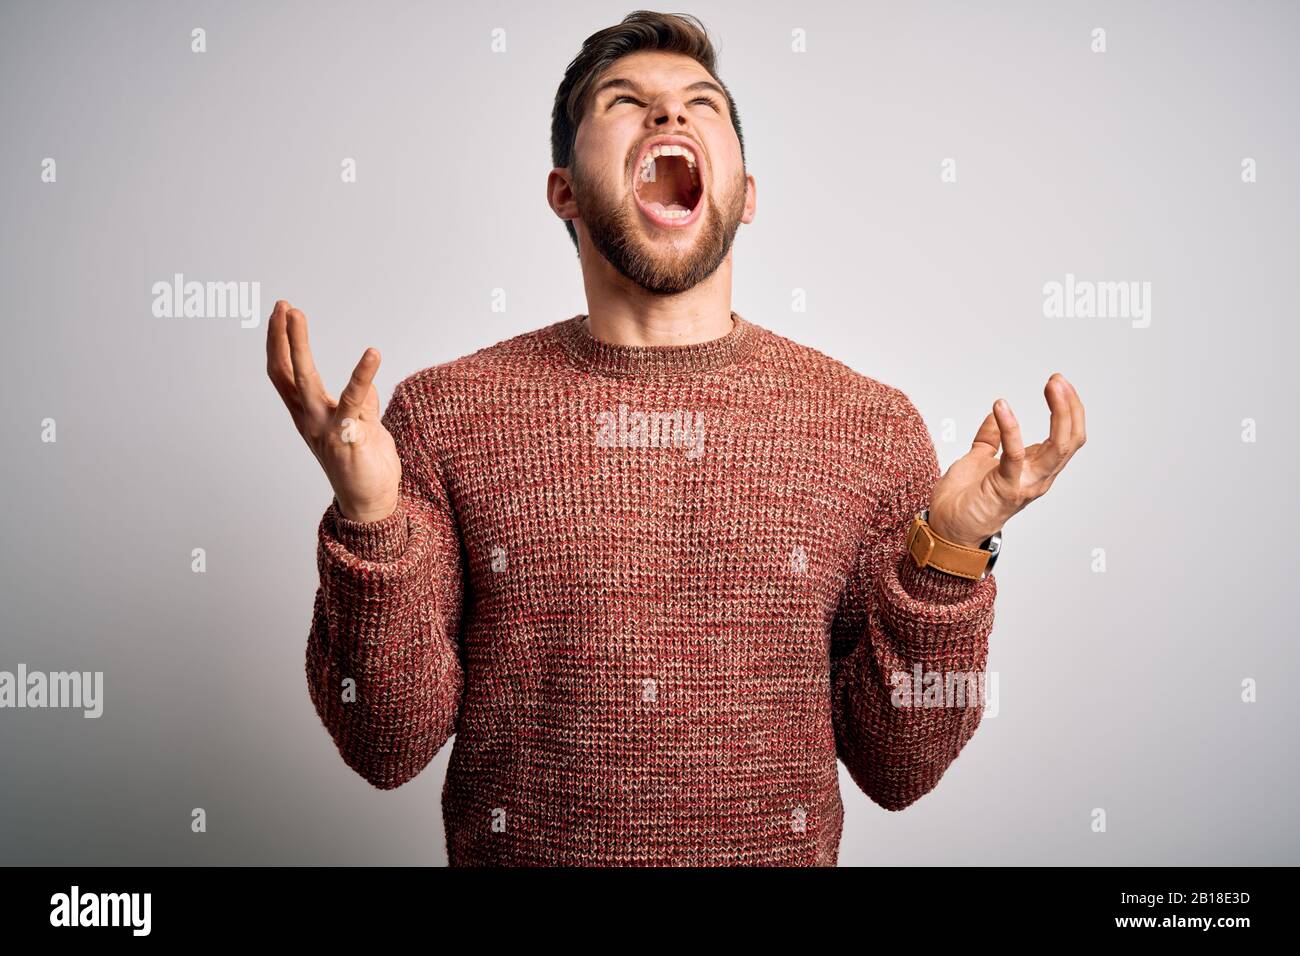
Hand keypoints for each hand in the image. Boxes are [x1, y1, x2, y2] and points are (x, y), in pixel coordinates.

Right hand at [265, 300, 400, 522]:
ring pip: (305, 379)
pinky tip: (372, 352)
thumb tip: (365, 388)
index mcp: (308, 416)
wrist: (372, 503)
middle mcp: (309, 420)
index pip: (284, 375)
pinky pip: (356, 398)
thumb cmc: (365, 466)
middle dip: (281, 337)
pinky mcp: (349, 435)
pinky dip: (363, 374)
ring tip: (296, 315)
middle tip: (281, 306)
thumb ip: (361, 406)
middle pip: (286, 372)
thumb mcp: (361, 428)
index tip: (280, 315)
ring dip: (298, 344)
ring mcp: (325, 428)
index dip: (279, 345)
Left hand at [926, 373, 1086, 547]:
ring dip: (1060, 413)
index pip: (1067, 436)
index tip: (1057, 383)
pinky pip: (1015, 456)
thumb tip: (996, 415)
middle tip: (1058, 379)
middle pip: (1071, 439)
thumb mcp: (978, 460)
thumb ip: (990, 439)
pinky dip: (1011, 428)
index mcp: (1035, 468)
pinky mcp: (1005, 490)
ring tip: (1052, 386)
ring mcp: (1025, 485)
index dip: (1068, 409)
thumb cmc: (963, 501)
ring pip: (1059, 447)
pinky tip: (1001, 407)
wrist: (946, 530)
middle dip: (1070, 406)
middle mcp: (1038, 477)